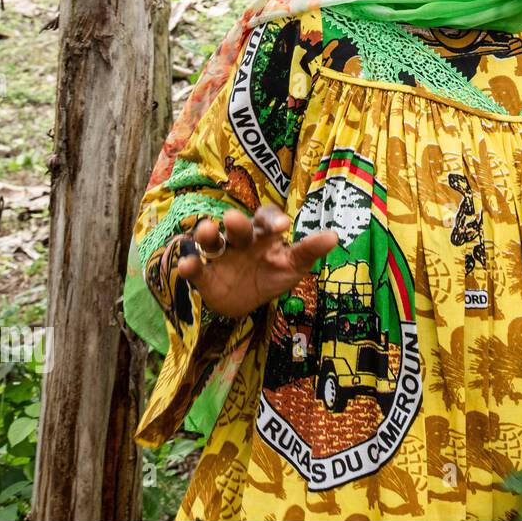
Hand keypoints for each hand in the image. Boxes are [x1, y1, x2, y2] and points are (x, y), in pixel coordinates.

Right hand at [177, 204, 338, 318]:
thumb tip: (334, 236)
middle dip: (237, 222)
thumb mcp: (295, 264)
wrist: (247, 302)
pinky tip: (188, 265)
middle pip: (238, 226)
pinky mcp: (204, 275)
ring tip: (207, 231)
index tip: (283, 227)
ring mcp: (220, 255)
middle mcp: (240, 239)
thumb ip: (310, 250)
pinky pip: (196, 268)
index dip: (273, 219)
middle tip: (234, 219)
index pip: (267, 218)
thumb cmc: (273, 274)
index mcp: (264, 233)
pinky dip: (190, 266)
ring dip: (207, 234)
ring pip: (212, 240)